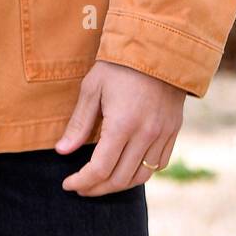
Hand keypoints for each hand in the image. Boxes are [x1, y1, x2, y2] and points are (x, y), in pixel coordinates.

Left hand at [55, 59, 185, 195]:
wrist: (158, 46)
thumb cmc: (119, 65)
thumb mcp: (92, 88)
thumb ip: (79, 123)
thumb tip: (62, 151)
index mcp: (122, 124)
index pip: (100, 168)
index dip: (82, 181)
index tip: (68, 184)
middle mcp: (145, 134)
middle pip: (120, 179)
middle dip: (97, 188)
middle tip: (81, 187)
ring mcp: (162, 134)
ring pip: (141, 176)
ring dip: (119, 185)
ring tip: (101, 182)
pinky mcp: (173, 131)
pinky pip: (158, 164)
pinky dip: (140, 173)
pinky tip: (126, 168)